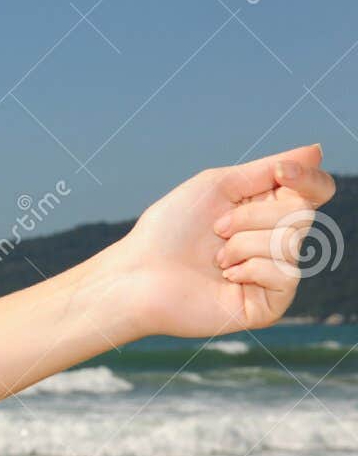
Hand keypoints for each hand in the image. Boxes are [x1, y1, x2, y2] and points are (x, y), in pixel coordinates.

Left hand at [106, 144, 336, 338]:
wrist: (139, 273)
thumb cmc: (170, 229)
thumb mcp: (219, 186)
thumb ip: (268, 169)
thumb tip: (317, 150)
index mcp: (266, 212)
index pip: (316, 191)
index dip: (308, 179)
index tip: (281, 172)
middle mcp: (276, 243)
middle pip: (303, 213)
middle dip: (251, 215)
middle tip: (216, 229)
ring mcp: (274, 275)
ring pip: (291, 242)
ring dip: (243, 242)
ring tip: (215, 257)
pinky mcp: (269, 305)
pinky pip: (285, 274)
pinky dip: (249, 268)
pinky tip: (225, 278)